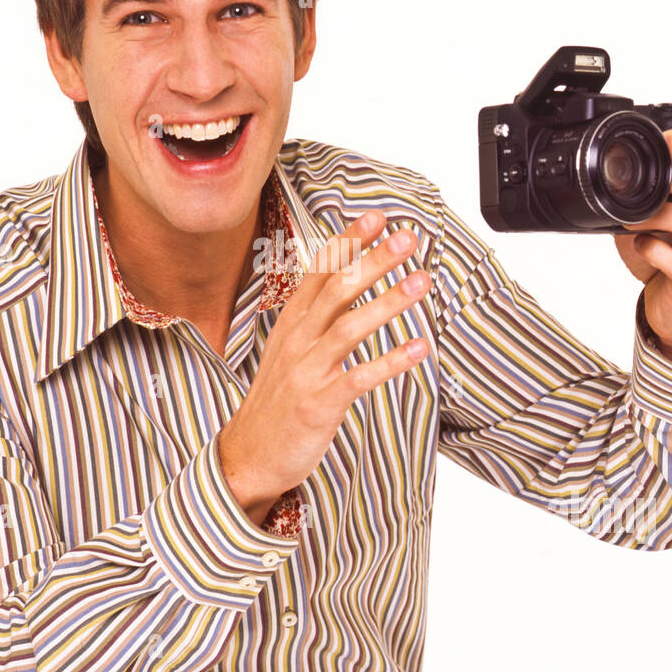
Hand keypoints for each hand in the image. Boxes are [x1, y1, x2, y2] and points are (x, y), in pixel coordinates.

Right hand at [218, 209, 430, 521]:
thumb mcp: (289, 349)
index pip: (320, 272)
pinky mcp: (319, 404)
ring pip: (349, 326)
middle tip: (407, 238)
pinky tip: (419, 349)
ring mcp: (307, 371)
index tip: (375, 217)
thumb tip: (345, 282)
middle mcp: (297, 341)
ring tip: (421, 281)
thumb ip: (315, 317)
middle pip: (337, 290)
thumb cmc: (277, 400)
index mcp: (291, 324)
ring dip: (388, 302)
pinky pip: (358, 377)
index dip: (347, 243)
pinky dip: (390, 362)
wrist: (249, 455)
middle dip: (373, 260)